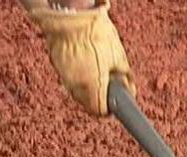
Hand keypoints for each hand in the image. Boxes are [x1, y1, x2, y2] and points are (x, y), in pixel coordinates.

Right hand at [29, 0, 135, 115]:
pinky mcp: (56, 67)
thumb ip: (125, 77)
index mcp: (93, 85)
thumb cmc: (96, 32)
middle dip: (99, 97)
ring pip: (78, 94)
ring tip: (96, 70)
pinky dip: (79, 77)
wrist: (71, 14)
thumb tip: (129, 89)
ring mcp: (64, 77)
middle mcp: (76, 86)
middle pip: (88, 104)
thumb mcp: (119, 56)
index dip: (109, 108)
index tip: (114, 102)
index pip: (100, 111)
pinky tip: (85, 63)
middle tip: (108, 83)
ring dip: (88, 88)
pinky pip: (70, 80)